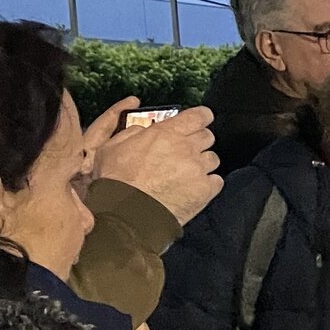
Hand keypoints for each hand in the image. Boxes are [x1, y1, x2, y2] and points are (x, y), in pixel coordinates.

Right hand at [92, 103, 221, 225]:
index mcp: (165, 134)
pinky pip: (216, 181)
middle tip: (186, 150)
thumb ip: (133, 133)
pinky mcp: (205, 190)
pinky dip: (208, 183)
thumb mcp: (112, 147)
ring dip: (202, 163)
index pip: (197, 116)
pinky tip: (193, 188)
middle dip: (199, 141)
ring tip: (186, 173)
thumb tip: (146, 129)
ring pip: (212, 159)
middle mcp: (186, 148)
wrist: (128, 213)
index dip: (202, 116)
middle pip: (207, 137)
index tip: (202, 118)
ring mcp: (198, 169)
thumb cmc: (117, 182)